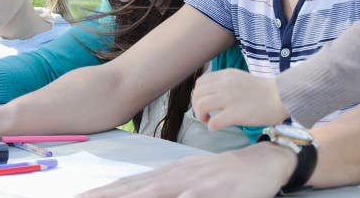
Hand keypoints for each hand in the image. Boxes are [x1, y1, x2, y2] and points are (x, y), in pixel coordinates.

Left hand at [79, 142, 294, 196]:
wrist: (260, 163)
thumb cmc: (222, 180)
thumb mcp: (190, 185)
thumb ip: (166, 192)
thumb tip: (140, 193)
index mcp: (165, 177)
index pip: (125, 186)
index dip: (99, 194)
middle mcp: (172, 178)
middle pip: (129, 190)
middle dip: (100, 197)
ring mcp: (189, 183)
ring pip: (150, 194)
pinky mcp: (210, 191)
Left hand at [192, 69, 284, 127]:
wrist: (281, 96)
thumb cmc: (263, 91)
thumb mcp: (240, 78)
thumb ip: (225, 83)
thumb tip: (212, 94)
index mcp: (225, 75)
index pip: (200, 83)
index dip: (198, 95)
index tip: (204, 103)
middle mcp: (224, 85)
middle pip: (197, 94)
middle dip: (196, 106)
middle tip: (204, 114)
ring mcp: (229, 99)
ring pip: (201, 105)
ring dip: (200, 115)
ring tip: (207, 120)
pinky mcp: (235, 114)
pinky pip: (213, 121)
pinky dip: (211, 126)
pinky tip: (215, 127)